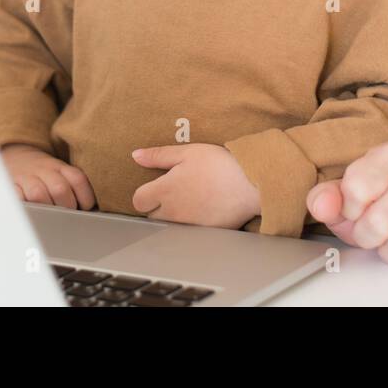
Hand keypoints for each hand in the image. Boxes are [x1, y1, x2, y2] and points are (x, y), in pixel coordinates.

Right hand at [0, 144, 96, 210]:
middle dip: (67, 207)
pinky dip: (25, 206)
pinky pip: (17, 198)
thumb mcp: (60, 171)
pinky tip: (32, 213)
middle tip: (68, 217)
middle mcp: (44, 170)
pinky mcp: (11, 186)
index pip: (77, 179)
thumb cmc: (43, 172)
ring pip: (39, 195)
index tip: (86, 207)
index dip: (86, 196)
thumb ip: (74, 185)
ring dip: (47, 209)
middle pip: (60, 189)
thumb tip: (93, 209)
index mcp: (59, 166)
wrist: (15, 155)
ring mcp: (26, 178)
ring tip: (51, 218)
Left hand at [131, 143, 259, 228]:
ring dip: (173, 216)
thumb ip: (158, 155)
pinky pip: (188, 233)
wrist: (251, 184)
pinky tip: (204, 211)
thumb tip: (135, 156)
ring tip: (190, 201)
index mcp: (165, 190)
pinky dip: (191, 224)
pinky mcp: (203, 234)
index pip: (138, 201)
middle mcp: (173, 211)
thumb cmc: (220, 165)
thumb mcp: (187, 152)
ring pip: (169, 225)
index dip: (144, 193)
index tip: (156, 186)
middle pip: (152, 216)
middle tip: (175, 192)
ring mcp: (188, 225)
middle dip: (158, 206)